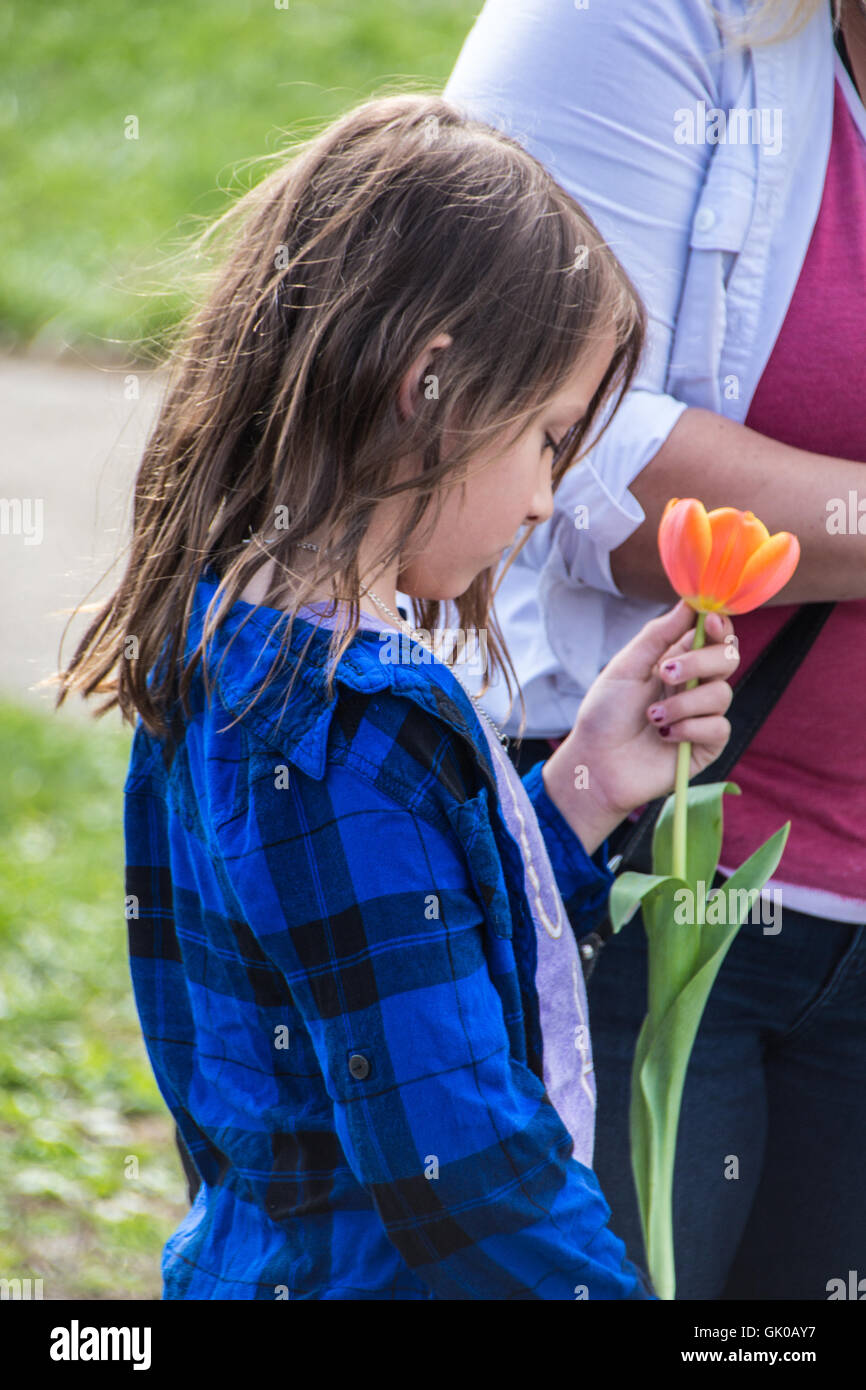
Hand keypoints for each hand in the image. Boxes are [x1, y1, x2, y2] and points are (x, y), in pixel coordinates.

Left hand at [542, 600, 737, 853]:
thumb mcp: (626, 667)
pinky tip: (664, 737)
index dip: (718, 626)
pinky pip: (718, 727)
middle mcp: (694, 685)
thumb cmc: (604, 715)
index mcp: (677, 662)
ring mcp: (702, 716)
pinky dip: (690, 728)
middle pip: (727, 658)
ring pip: (722, 694)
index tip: (709, 621)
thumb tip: (689, 603)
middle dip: (700, 662)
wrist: (596, 764)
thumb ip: (658, 636)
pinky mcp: (706, 746)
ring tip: (651, 717)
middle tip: (665, 674)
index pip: (713, 637)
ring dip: (683, 703)